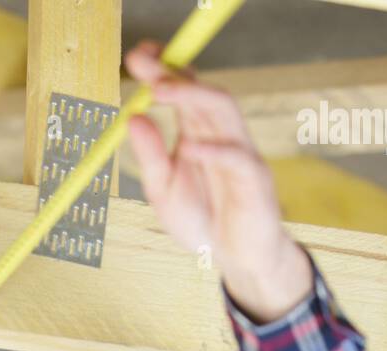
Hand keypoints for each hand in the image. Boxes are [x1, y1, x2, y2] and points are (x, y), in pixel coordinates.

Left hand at [124, 39, 312, 322]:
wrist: (237, 259)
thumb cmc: (203, 222)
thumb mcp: (163, 192)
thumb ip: (150, 158)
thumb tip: (131, 117)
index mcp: (199, 133)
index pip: (185, 90)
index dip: (163, 68)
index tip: (136, 56)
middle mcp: (221, 136)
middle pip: (202, 92)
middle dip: (173, 73)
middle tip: (144, 64)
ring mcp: (240, 155)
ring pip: (224, 110)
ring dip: (193, 95)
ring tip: (161, 90)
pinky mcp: (255, 181)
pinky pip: (237, 158)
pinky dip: (213, 151)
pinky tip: (189, 147)